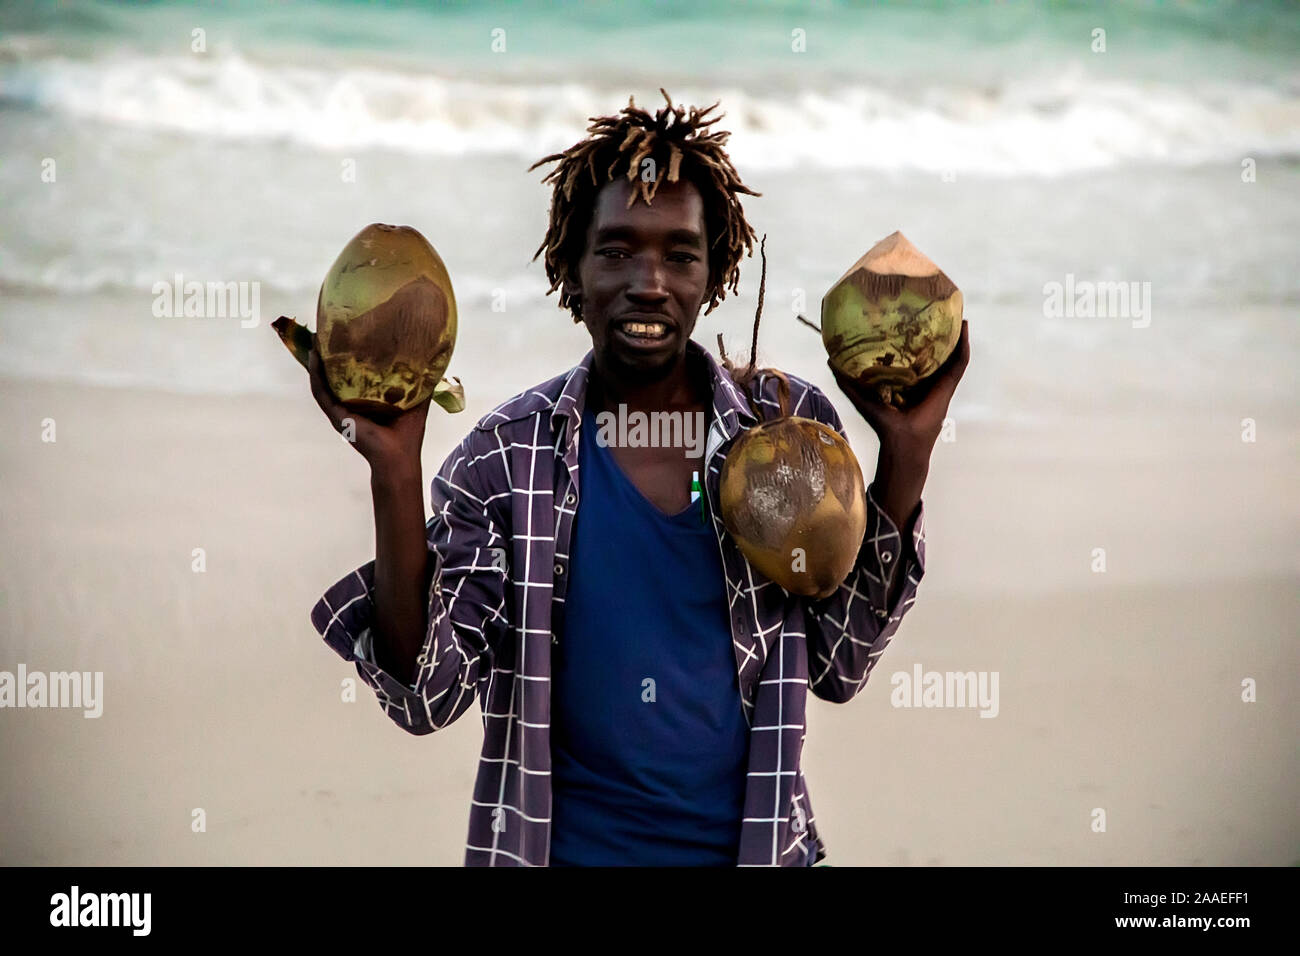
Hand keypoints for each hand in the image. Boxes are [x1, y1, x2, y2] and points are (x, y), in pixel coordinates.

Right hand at [308, 335, 429, 470]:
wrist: (399, 456)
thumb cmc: (408, 433)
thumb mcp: (417, 400)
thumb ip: (423, 383)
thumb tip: (434, 361)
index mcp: (366, 401)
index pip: (354, 375)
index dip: (349, 357)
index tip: (347, 335)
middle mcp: (351, 404)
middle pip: (334, 376)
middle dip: (329, 355)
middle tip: (326, 332)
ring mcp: (341, 411)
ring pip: (323, 381)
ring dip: (317, 361)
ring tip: (316, 340)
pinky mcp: (336, 416)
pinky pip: (321, 392)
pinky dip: (316, 375)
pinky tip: (314, 357)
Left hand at [829, 319, 969, 459]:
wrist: (900, 440)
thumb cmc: (882, 422)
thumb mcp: (861, 395)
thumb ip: (846, 380)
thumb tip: (829, 360)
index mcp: (909, 378)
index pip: (914, 352)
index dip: (915, 334)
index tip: (912, 313)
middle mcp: (927, 377)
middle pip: (936, 349)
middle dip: (940, 330)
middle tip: (939, 305)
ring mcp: (940, 380)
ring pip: (952, 351)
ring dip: (957, 332)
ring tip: (958, 311)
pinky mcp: (949, 384)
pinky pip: (960, 361)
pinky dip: (963, 343)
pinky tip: (965, 325)